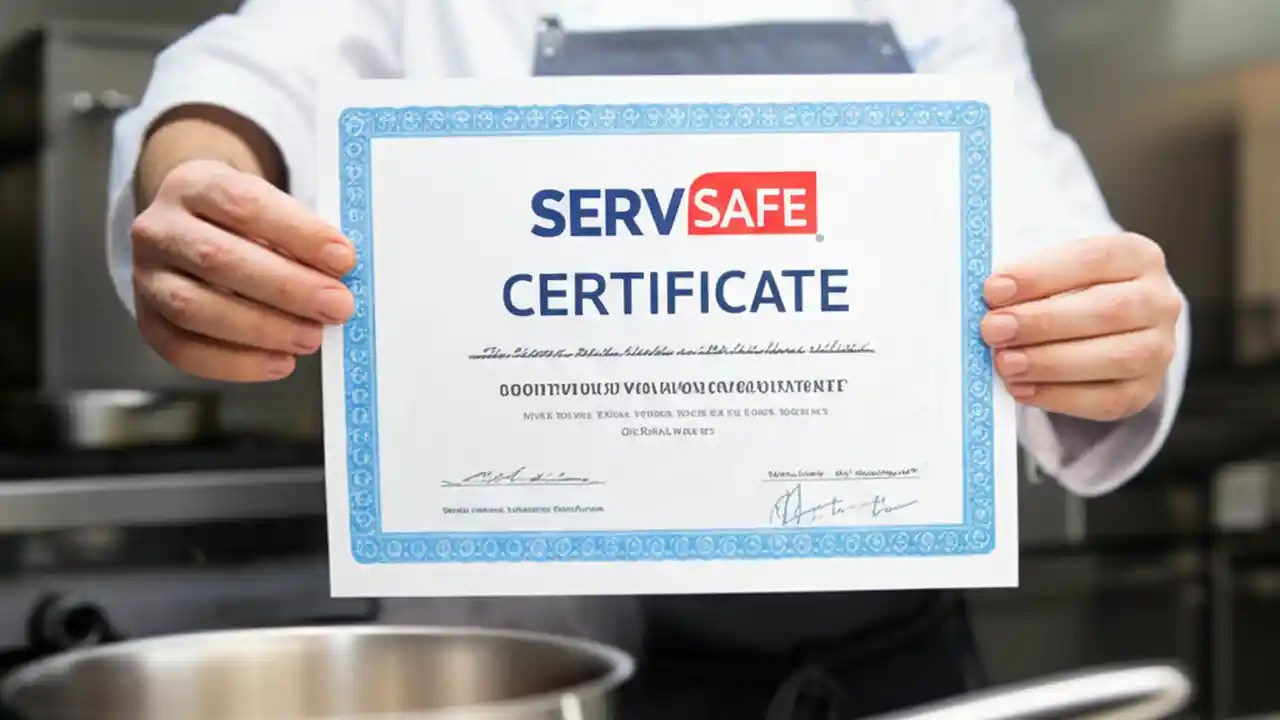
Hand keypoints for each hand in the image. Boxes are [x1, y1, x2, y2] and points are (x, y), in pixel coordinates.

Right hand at [131, 159, 355, 381]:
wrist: (192, 229)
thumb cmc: (246, 222)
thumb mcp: (270, 207)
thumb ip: (300, 236)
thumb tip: (340, 276)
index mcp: (194, 185)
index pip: (243, 204)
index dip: (297, 233)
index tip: (343, 258)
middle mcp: (159, 229)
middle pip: (217, 259)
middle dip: (287, 287)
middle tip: (337, 306)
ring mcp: (145, 277)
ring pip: (194, 308)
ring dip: (262, 329)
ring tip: (311, 337)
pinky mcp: (146, 321)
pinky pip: (183, 350)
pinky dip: (237, 363)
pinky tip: (280, 362)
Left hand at [981, 233, 1181, 421]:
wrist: (1106, 329)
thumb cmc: (1068, 291)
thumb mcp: (1053, 270)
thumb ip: (1027, 280)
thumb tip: (990, 298)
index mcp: (1138, 256)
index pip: (1093, 257)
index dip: (1041, 274)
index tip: (994, 289)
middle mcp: (1159, 301)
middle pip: (1108, 310)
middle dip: (1042, 322)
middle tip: (993, 329)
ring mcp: (1158, 349)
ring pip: (1114, 357)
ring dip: (1050, 362)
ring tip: (1004, 362)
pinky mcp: (1143, 391)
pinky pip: (1106, 400)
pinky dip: (1058, 396)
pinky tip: (1022, 388)